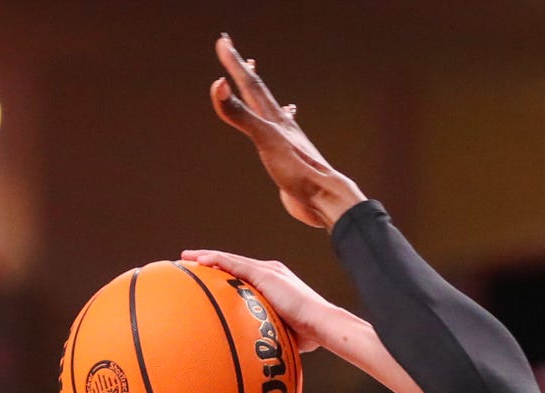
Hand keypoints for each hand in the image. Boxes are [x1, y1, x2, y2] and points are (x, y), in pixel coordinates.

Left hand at [180, 250, 335, 353]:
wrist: (321, 324)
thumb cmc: (308, 334)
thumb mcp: (283, 331)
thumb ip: (269, 333)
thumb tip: (258, 353)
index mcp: (274, 284)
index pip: (243, 275)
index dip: (225, 273)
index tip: (207, 276)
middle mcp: (270, 272)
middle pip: (233, 263)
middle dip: (211, 261)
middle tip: (190, 262)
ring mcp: (267, 271)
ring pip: (230, 260)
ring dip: (207, 257)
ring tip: (187, 257)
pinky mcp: (265, 274)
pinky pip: (234, 264)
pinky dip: (216, 260)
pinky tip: (199, 261)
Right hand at [211, 35, 365, 228]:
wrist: (325, 199)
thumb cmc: (298, 170)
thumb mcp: (264, 139)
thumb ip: (241, 114)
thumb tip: (218, 84)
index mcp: (275, 118)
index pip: (251, 84)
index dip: (235, 63)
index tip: (223, 41)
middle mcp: (282, 125)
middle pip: (261, 94)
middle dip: (247, 74)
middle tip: (240, 56)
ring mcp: (288, 142)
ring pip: (273, 112)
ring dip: (262, 98)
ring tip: (258, 84)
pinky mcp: (291, 160)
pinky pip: (281, 136)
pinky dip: (280, 125)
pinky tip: (284, 131)